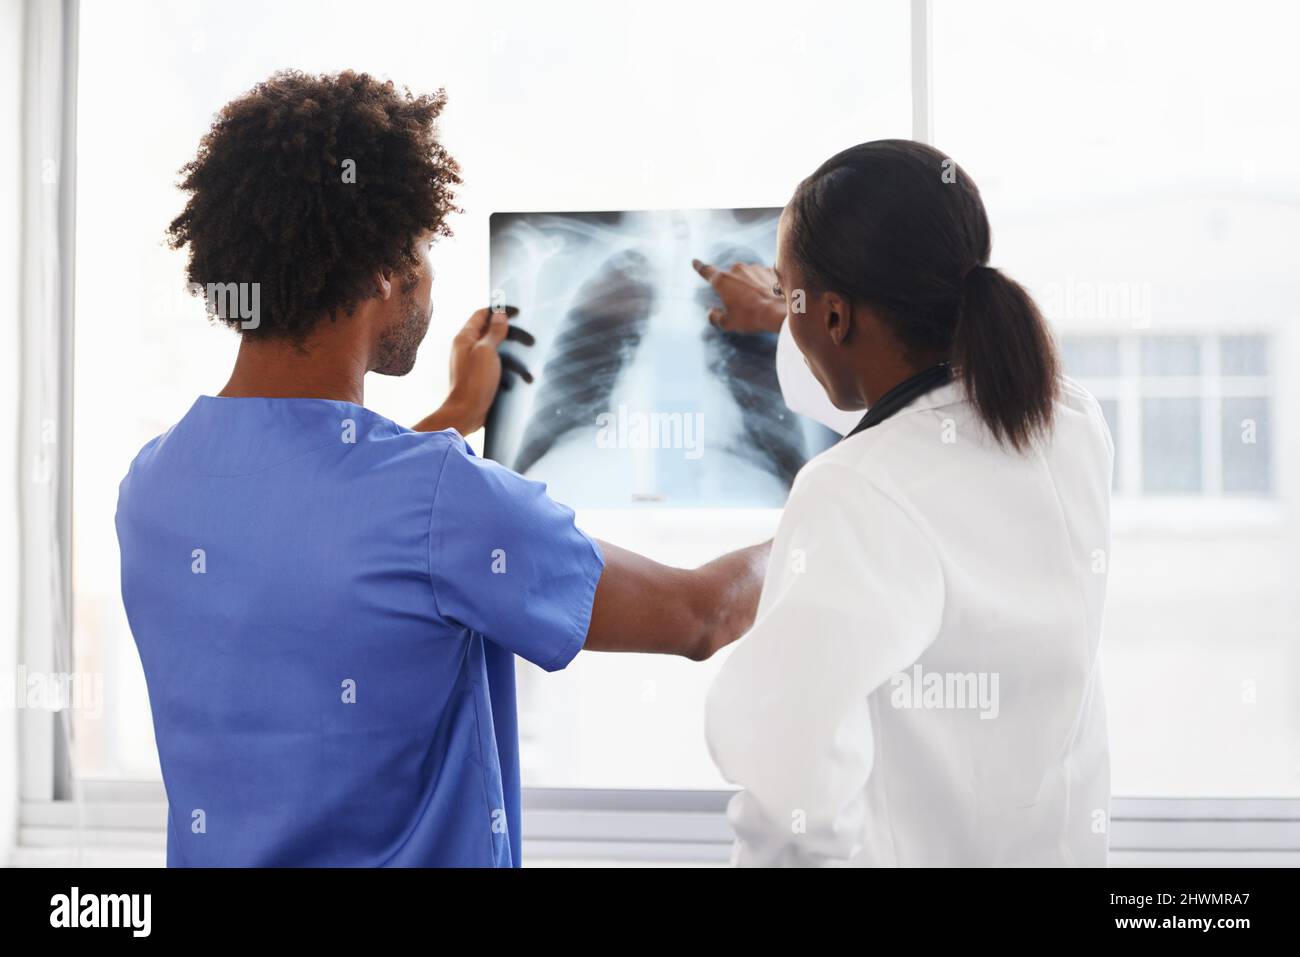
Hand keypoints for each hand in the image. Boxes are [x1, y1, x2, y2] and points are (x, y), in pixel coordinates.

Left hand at [413, 306, 533, 435]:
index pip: (481, 315)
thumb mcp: (486, 352)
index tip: (518, 312)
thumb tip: (500, 315)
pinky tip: (519, 379)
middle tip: (531, 341)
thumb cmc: (474, 381)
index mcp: (465, 338)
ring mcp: (474, 363)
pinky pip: (498, 368)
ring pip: (498, 352)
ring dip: (514, 358)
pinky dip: (509, 371)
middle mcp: (468, 348)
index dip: (499, 311)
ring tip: (529, 368)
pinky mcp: (481, 377)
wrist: (466, 413)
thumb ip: (494, 332)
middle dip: (513, 336)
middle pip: (492, 333)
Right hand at [692, 258, 786, 333]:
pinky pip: (762, 276)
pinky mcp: (769, 270)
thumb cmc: (751, 317)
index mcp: (722, 281)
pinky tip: (768, 296)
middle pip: (730, 277)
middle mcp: (737, 269)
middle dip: (733, 287)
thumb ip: (715, 317)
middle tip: (740, 304)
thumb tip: (711, 313)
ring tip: (757, 302)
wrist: (779, 311)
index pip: (706, 271)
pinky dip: (763, 284)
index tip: (695, 262)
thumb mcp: (728, 322)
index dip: (699, 267)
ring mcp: (754, 268)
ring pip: (747, 276)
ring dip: (748, 285)